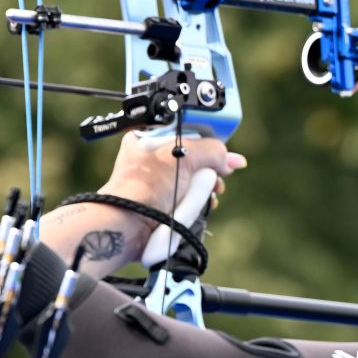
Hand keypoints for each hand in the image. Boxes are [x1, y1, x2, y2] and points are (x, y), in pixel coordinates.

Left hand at [103, 128, 245, 215]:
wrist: (128, 226)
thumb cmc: (143, 188)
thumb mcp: (183, 157)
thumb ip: (211, 150)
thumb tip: (229, 160)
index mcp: (146, 138)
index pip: (185, 131)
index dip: (206, 140)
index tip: (221, 150)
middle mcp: (150, 159)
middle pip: (193, 158)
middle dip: (209, 168)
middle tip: (218, 174)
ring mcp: (156, 183)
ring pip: (193, 180)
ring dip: (206, 188)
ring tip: (210, 193)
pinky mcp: (162, 204)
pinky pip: (188, 198)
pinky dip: (198, 201)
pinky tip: (203, 204)